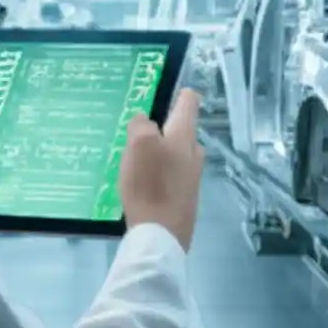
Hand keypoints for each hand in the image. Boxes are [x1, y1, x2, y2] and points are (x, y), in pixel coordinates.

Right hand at [118, 89, 204, 250]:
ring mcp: (192, 177)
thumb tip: (145, 120)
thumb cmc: (150, 185)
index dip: (180, 93)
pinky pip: (171, 175)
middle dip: (162, 127)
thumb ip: (141, 125)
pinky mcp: (184, 197)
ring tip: (133, 158)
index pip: (189, 102)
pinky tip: (141, 184)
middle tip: (136, 131)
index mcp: (184, 135)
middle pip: (180, 130)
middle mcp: (194, 153)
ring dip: (158, 152)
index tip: (166, 91)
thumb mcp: (138, 146)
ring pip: (175, 154)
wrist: (161, 236)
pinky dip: (158, 173)